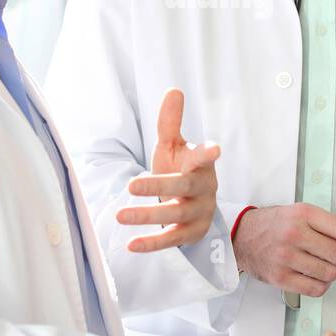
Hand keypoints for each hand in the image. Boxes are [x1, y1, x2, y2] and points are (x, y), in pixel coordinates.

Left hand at [116, 88, 218, 252]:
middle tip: (132, 185)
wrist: (192, 202)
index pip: (204, 157)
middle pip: (184, 187)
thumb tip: (173, 90)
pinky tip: (131, 245)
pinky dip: (152, 244)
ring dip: (148, 216)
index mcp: (200, 164)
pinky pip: (172, 240)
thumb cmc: (180, 168)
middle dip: (159, 187)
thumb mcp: (172, 146)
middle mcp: (203, 188)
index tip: (214, 149)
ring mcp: (199, 212)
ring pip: (176, 216)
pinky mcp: (192, 233)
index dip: (208, 153)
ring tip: (121, 215)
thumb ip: (170, 122)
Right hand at [232, 204, 335, 296]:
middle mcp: (295, 234)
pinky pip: (316, 289)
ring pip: (331, 274)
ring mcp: (286, 257)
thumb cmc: (277, 224)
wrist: (242, 236)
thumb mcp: (306, 215)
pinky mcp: (280, 278)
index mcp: (304, 214)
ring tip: (326, 266)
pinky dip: (323, 285)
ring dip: (335, 273)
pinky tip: (317, 276)